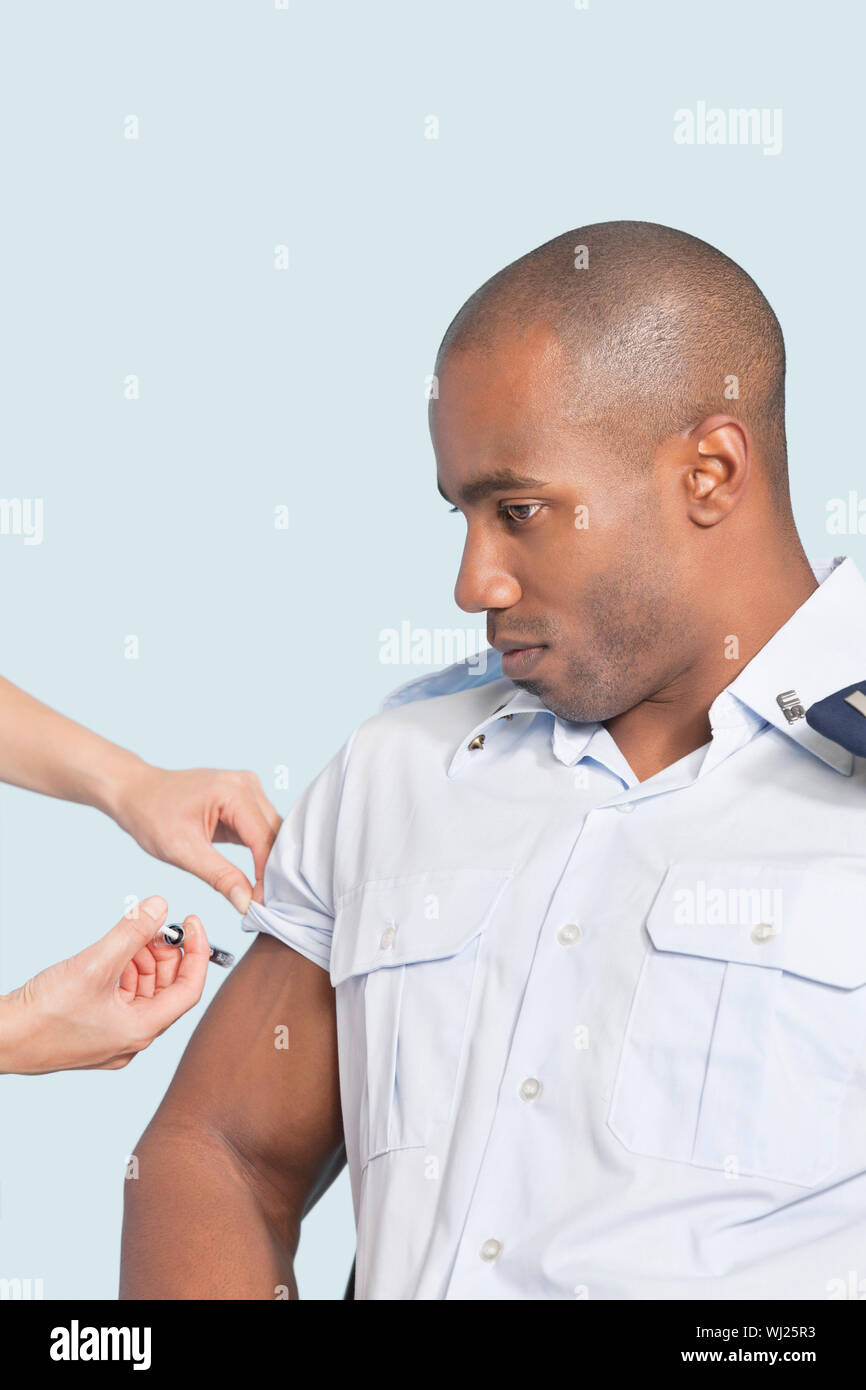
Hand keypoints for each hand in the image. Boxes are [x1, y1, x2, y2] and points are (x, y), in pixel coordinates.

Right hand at [0, 897, 209, 1073]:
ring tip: (131, 937)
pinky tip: (113, 956)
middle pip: (168, 990)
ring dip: (143, 961)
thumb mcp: (94, 965)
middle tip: (156, 924)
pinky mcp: (93, 1032)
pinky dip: (124, 974)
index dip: (197, 952)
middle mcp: (131, 1040)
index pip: (189, 989)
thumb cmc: (42, 1014)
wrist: (0, 1039)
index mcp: (140, 1031)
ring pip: (144, 993)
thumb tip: (161, 906)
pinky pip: (122, 999)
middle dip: (165, 953)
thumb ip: (132, 933)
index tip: (193, 922)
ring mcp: (111, 1039)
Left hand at [110, 765, 281, 913]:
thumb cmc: (151, 815)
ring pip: (272, 834)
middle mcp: (247, 784)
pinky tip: (257, 878)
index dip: (267, 876)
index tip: (263, 907)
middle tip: (265, 906)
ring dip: (269, 863)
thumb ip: (220, 876)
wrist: (135, 792)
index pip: (265, 840)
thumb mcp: (183, 851)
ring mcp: (247, 790)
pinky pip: (260, 830)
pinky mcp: (243, 801)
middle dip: (273, 871)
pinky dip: (260, 854)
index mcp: (234, 791)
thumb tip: (248, 903)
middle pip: (275, 835)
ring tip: (262, 895)